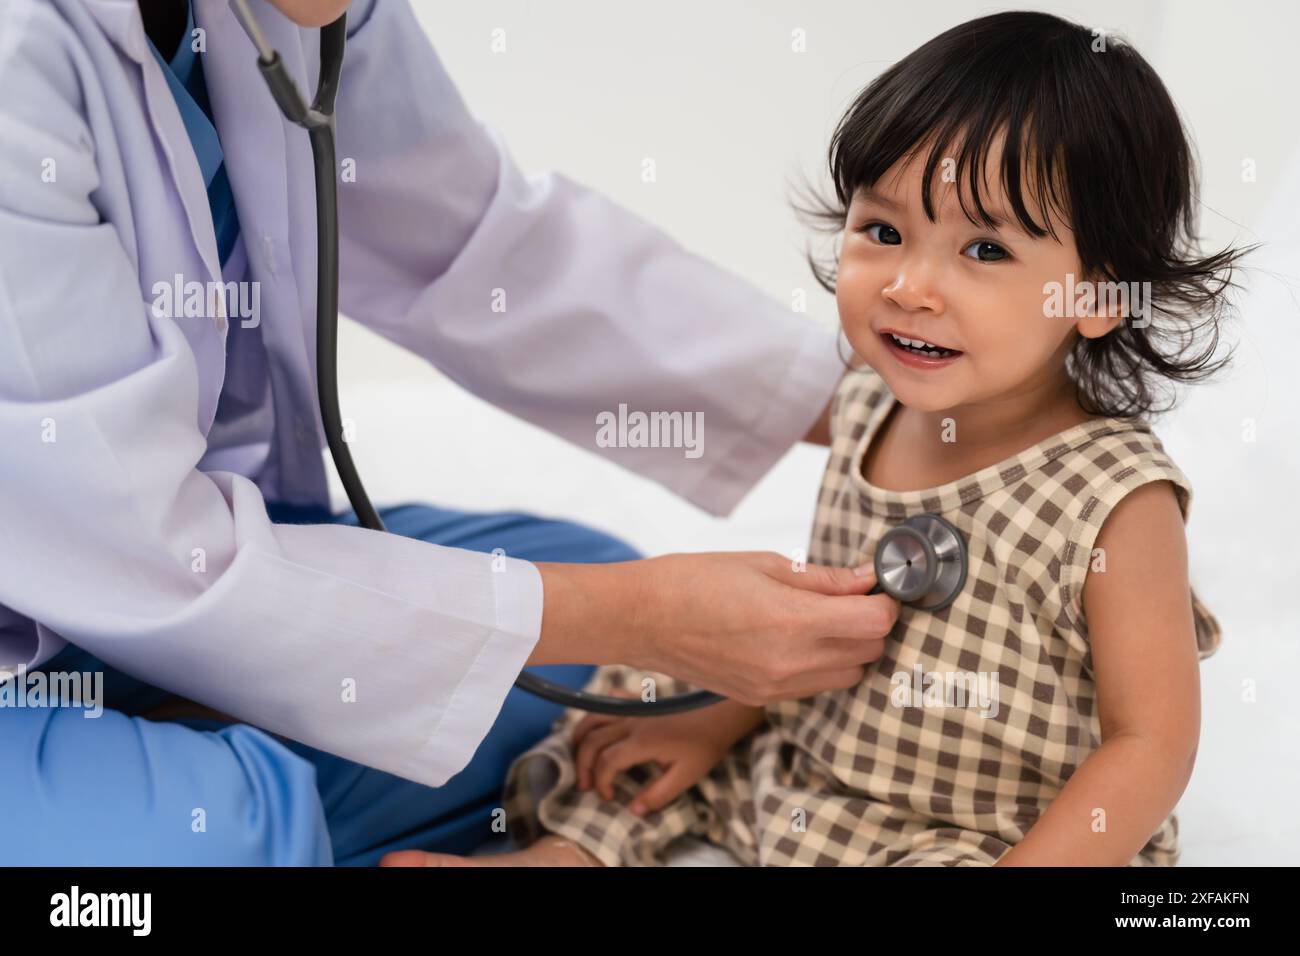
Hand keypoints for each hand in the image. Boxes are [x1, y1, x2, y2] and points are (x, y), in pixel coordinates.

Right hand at [531, 552, 899, 705]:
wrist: (641, 618)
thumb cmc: (694, 580)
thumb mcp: (764, 564)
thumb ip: (823, 578)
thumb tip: (867, 579)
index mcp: (792, 622)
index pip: (875, 624)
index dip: (884, 603)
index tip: (875, 587)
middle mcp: (789, 663)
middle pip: (869, 653)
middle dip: (869, 624)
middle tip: (850, 597)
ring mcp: (775, 687)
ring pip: (848, 676)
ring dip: (849, 649)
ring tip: (822, 619)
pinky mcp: (761, 698)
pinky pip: (815, 687)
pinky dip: (822, 665)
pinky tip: (798, 638)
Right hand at [571, 692, 763, 814]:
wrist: (718, 713)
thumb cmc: (704, 745)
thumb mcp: (686, 777)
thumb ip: (658, 795)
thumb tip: (634, 810)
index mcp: (642, 742)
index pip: (607, 763)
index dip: (601, 783)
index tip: (609, 797)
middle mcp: (631, 721)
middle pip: (592, 741)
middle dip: (582, 765)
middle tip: (584, 785)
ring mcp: (632, 707)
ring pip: (593, 718)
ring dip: (580, 738)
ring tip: (579, 758)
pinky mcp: (637, 699)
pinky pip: (607, 701)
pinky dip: (596, 714)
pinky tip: (597, 728)